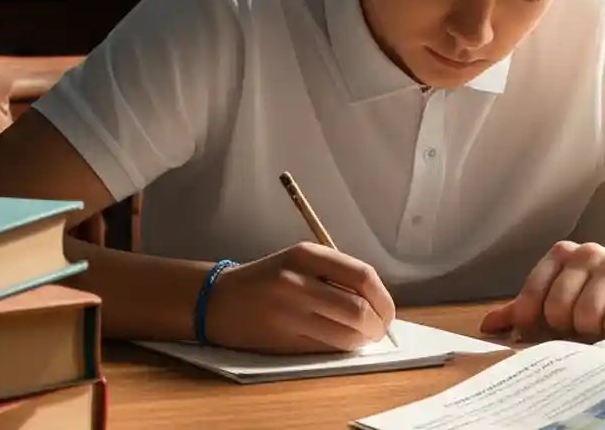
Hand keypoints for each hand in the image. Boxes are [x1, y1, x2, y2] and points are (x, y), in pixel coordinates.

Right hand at [205, 242, 395, 353]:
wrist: (217, 299)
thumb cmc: (266, 279)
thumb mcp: (298, 261)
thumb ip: (335, 274)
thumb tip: (377, 300)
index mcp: (306, 255)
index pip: (363, 276)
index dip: (383, 298)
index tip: (387, 310)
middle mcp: (298, 282)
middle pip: (359, 309)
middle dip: (378, 325)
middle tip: (379, 330)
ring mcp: (290, 313)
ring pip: (346, 334)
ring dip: (363, 340)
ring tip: (363, 337)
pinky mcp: (283, 340)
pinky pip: (326, 348)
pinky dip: (342, 348)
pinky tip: (341, 342)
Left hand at [480, 241, 604, 339]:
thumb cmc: (600, 288)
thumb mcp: (561, 290)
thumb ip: (524, 307)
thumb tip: (486, 326)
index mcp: (561, 253)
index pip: (532, 291)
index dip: (531, 320)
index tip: (537, 333)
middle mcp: (585, 253)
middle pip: (558, 308)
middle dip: (566, 328)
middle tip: (577, 329)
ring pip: (586, 316)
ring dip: (591, 332)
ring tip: (599, 326)